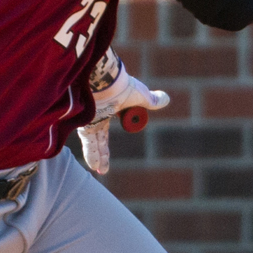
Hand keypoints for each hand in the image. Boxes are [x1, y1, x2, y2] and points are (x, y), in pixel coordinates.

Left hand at [79, 48, 168, 175]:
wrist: (108, 81)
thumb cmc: (125, 87)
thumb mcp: (141, 96)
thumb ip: (152, 100)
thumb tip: (166, 99)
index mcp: (108, 112)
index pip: (105, 131)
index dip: (107, 145)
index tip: (109, 153)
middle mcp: (97, 117)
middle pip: (99, 140)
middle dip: (102, 155)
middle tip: (102, 169)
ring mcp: (90, 121)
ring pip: (94, 143)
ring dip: (97, 157)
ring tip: (99, 170)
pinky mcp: (86, 124)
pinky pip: (89, 142)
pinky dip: (92, 154)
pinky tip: (94, 167)